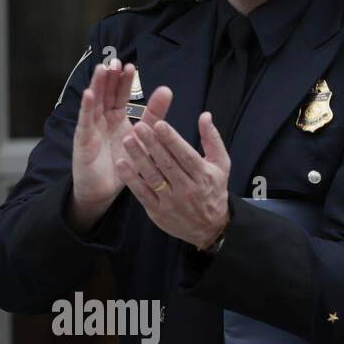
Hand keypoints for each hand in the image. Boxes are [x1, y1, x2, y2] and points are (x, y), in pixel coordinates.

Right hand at [68, 57, 171, 231]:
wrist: (103, 191)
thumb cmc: (120, 164)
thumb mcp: (142, 137)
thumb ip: (154, 114)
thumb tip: (167, 89)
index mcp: (115, 118)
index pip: (119, 94)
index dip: (123, 81)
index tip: (130, 66)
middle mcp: (101, 120)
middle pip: (105, 94)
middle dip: (109, 78)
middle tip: (115, 62)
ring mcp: (90, 128)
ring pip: (93, 103)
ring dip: (96, 86)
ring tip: (102, 69)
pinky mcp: (82, 141)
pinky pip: (85, 122)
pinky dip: (86, 107)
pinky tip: (89, 94)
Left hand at [114, 112, 230, 249]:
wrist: (210, 228)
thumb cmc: (213, 190)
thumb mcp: (221, 165)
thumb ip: (212, 139)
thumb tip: (205, 115)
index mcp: (203, 175)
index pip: (185, 155)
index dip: (172, 140)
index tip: (159, 124)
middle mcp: (188, 189)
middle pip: (167, 164)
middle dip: (152, 144)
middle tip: (138, 126)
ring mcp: (172, 201)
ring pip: (153, 177)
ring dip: (139, 158)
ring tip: (127, 141)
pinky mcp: (158, 212)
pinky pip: (142, 194)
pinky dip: (131, 179)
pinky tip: (122, 164)